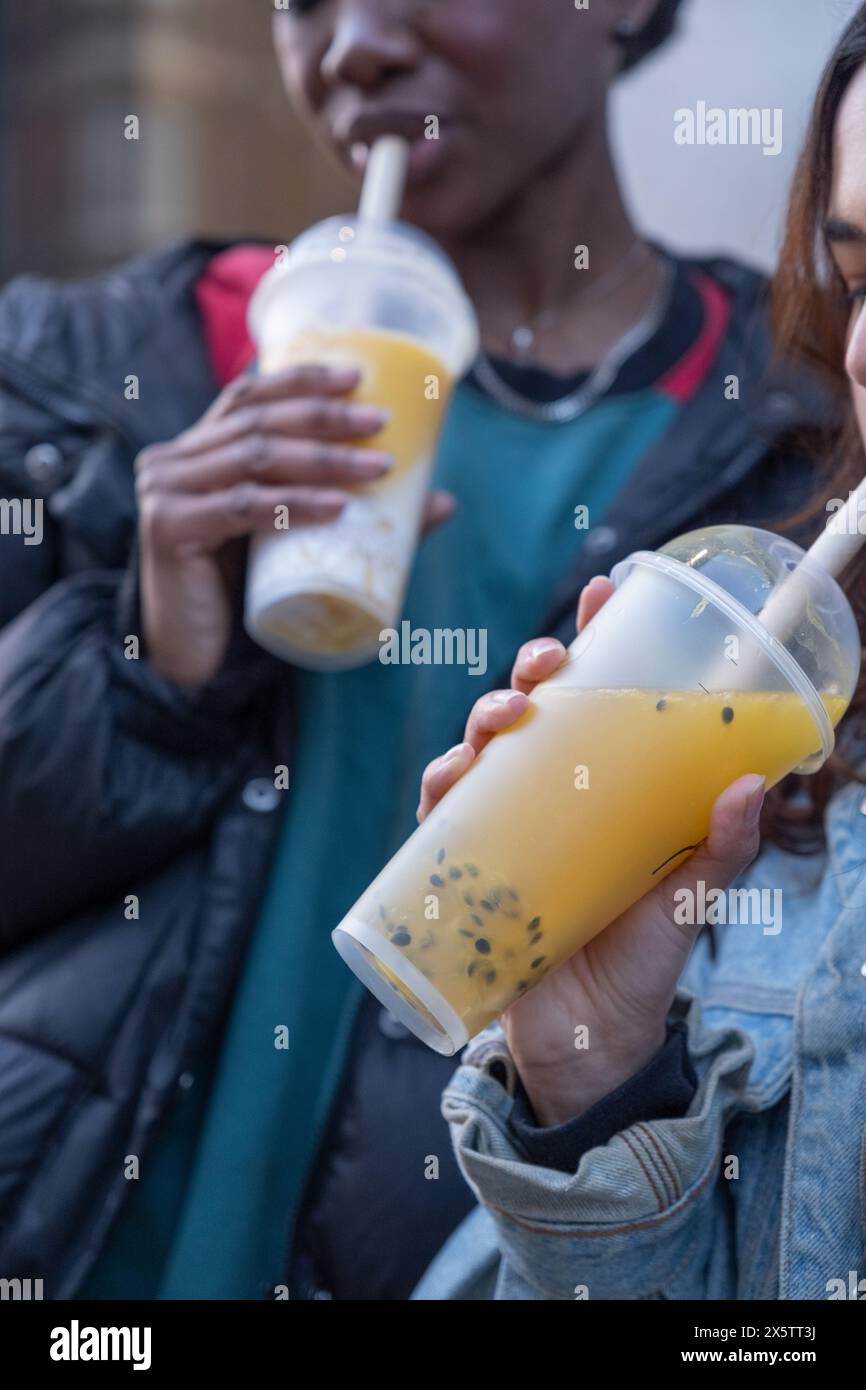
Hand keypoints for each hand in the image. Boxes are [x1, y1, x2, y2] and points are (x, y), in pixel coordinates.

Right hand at [136, 363, 454, 685]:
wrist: (195, 657)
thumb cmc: (245, 596)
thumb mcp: (295, 541)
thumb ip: (358, 515)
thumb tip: (443, 501)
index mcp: (195, 451)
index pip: (248, 397)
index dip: (301, 379)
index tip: (357, 375)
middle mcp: (171, 461)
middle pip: (258, 423)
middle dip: (325, 418)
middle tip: (381, 422)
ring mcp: (165, 492)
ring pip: (257, 459)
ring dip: (323, 459)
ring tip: (377, 467)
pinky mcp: (169, 529)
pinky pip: (243, 508)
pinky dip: (294, 504)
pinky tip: (335, 505)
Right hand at [417, 577, 764, 1126]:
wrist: (589, 1043)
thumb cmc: (640, 961)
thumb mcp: (690, 901)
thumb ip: (723, 848)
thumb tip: (753, 785)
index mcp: (607, 788)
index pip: (602, 698)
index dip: (597, 640)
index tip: (604, 591)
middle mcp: (552, 796)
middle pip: (532, 709)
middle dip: (531, 670)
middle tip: (547, 666)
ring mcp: (506, 827)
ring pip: (482, 749)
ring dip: (484, 717)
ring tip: (508, 717)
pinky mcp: (465, 867)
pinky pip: (441, 813)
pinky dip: (440, 786)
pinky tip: (450, 777)